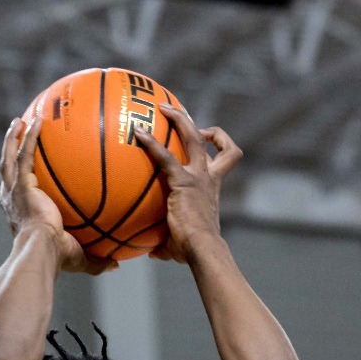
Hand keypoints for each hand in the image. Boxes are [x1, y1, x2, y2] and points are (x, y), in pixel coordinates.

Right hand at [0, 116, 110, 275]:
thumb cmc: (57, 258)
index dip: (22, 179)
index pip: (20, 192)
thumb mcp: (79, 257)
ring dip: (14, 138)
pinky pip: (24, 154)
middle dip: (11, 151)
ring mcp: (14, 190)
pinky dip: (29, 137)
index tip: (27, 171)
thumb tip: (115, 265)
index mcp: (21, 214)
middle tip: (18, 136)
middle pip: (8, 169)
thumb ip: (97, 258)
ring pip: (10, 157)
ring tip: (20, 121)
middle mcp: (12, 200)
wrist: (41, 251)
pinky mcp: (21, 183)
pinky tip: (38, 121)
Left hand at [135, 104, 240, 264]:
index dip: (217, 144)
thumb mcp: (179, 242)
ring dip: (179, 120)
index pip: (223, 159)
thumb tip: (149, 251)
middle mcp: (208, 178)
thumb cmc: (192, 250)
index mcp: (212, 187)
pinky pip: (165, 157)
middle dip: (193, 124)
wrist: (203, 249)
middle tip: (176, 112)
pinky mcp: (183, 181)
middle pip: (209, 142)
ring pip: (194, 139)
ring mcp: (198, 177)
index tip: (204, 138)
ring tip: (162, 108)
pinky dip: (152, 143)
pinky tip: (137, 133)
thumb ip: (164, 242)